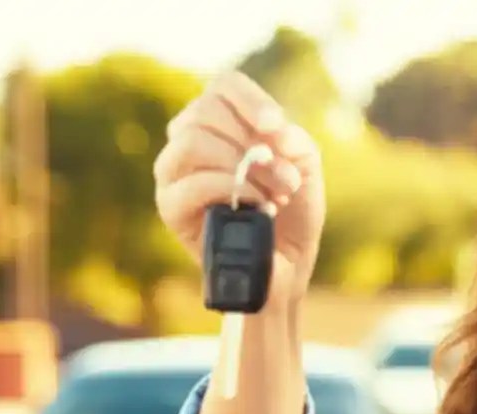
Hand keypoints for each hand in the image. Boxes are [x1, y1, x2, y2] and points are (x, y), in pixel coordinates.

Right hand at [153, 71, 324, 310]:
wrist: (287, 265)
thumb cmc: (293, 210)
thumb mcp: (305, 166)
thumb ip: (294, 139)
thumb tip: (274, 132)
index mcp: (221, 122)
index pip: (223, 86)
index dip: (251, 101)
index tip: (276, 128)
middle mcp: (190, 140)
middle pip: (206, 111)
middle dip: (254, 145)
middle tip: (286, 180)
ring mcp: (174, 173)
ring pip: (191, 142)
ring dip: (240, 167)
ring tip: (273, 195)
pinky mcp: (170, 207)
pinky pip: (189, 184)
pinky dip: (229, 191)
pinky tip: (256, 208)